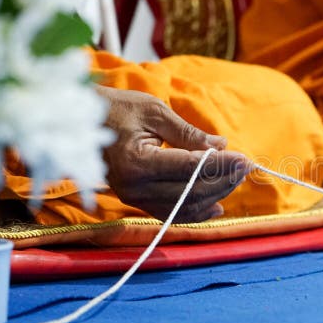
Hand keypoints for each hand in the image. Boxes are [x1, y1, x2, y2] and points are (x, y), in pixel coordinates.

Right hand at [97, 86, 250, 221]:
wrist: (76, 123)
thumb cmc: (115, 109)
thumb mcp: (153, 111)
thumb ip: (188, 133)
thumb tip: (221, 146)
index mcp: (136, 162)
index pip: (190, 169)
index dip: (221, 165)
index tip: (245, 158)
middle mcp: (134, 187)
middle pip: (191, 191)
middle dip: (224, 180)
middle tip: (246, 166)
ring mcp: (133, 198)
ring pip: (185, 207)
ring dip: (215, 194)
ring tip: (236, 178)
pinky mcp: (135, 201)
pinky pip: (171, 213)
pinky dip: (197, 211)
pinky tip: (218, 205)